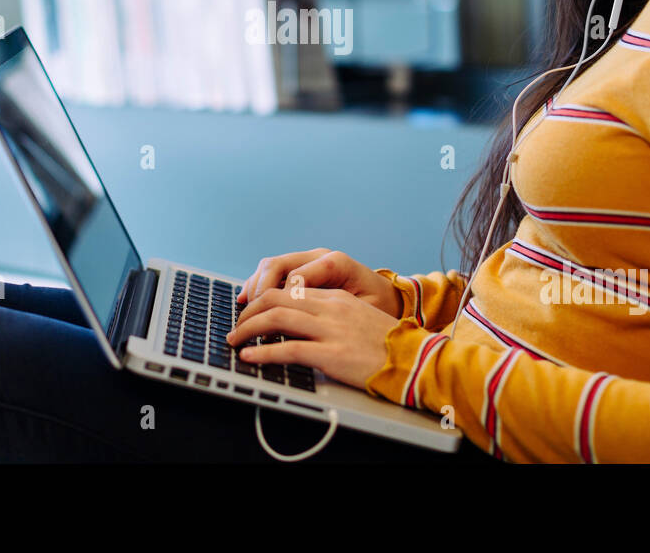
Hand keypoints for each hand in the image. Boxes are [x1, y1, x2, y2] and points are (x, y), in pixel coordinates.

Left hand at [226, 287, 401, 390]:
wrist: (415, 360)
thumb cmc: (389, 345)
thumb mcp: (359, 317)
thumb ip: (332, 314)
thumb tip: (302, 322)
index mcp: (336, 297)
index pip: (289, 288)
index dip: (262, 298)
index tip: (250, 310)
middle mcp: (330, 307)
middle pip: (276, 297)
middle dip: (249, 311)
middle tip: (236, 325)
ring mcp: (330, 330)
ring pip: (276, 318)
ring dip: (248, 329)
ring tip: (234, 340)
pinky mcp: (331, 354)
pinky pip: (288, 349)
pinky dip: (263, 352)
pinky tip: (250, 357)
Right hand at [237, 248, 402, 317]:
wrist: (389, 299)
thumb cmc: (380, 309)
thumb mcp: (365, 312)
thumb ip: (337, 312)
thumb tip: (307, 322)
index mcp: (336, 263)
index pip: (296, 277)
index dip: (279, 300)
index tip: (269, 325)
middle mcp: (319, 257)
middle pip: (277, 265)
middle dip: (259, 291)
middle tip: (248, 317)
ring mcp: (309, 260)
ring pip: (270, 265)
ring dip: (254, 286)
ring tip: (245, 310)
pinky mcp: (302, 269)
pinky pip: (273, 271)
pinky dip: (258, 285)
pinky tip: (248, 301)